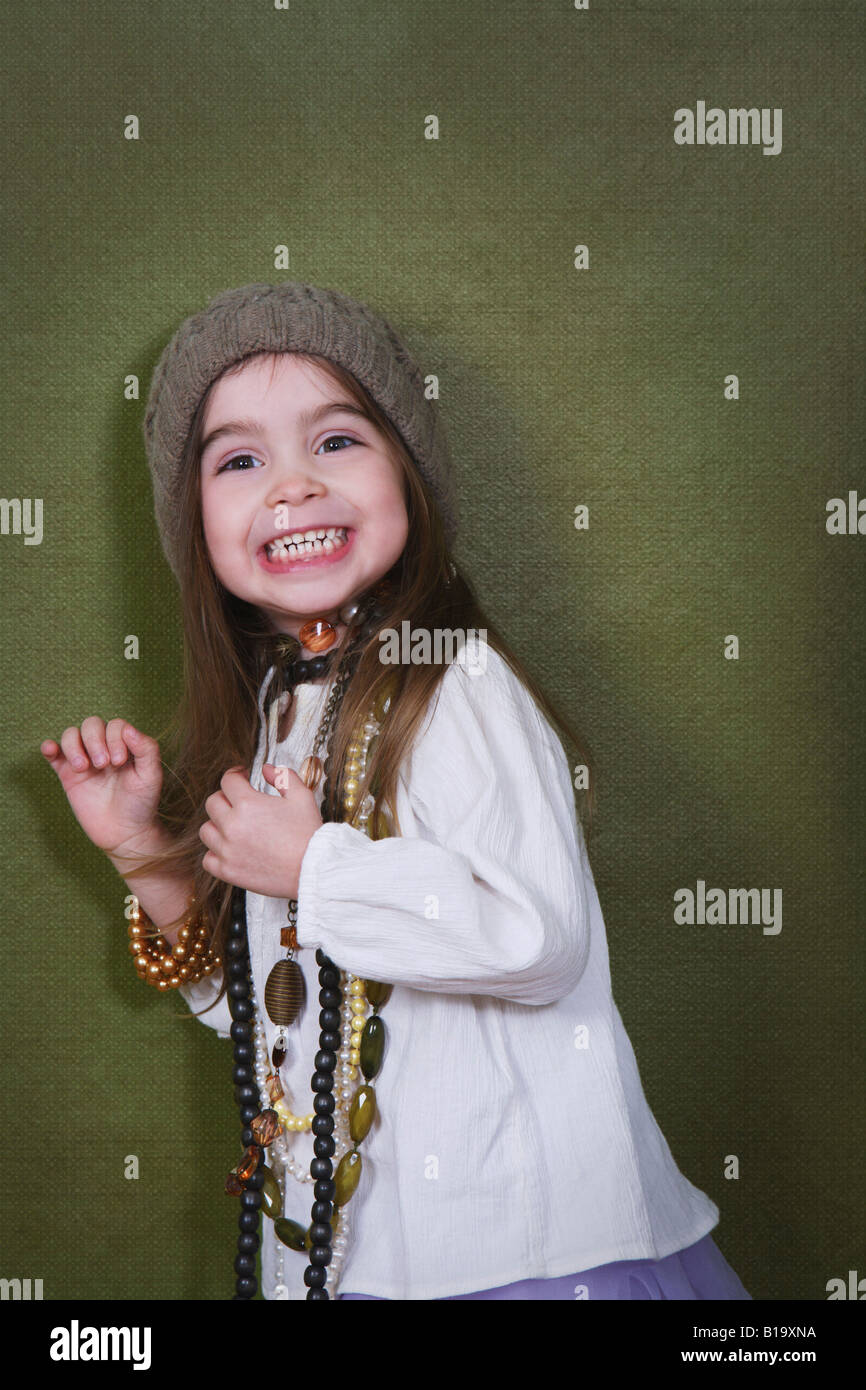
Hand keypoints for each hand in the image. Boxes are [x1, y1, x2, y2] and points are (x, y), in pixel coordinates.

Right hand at [41, 718, 163, 856]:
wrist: (125, 833)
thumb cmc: (141, 803)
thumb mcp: (151, 776)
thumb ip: (146, 749)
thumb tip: (128, 728)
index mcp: (125, 745)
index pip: (115, 725)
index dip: (114, 737)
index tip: (118, 762)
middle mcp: (104, 748)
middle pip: (91, 724)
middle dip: (95, 740)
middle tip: (102, 765)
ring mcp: (85, 760)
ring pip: (71, 735)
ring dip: (74, 746)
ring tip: (83, 768)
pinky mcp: (68, 775)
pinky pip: (54, 755)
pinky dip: (49, 747)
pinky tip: (50, 749)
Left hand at [199, 764, 323, 898]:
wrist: (313, 869)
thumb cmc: (308, 835)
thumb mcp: (302, 796)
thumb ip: (283, 777)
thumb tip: (267, 769)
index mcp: (248, 804)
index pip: (228, 781)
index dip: (235, 774)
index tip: (241, 777)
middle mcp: (232, 826)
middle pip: (212, 803)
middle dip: (225, 797)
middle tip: (237, 801)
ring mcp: (227, 850)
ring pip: (206, 830)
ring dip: (217, 824)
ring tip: (232, 826)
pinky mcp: (228, 871)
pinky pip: (208, 859)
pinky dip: (215, 853)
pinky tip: (229, 849)